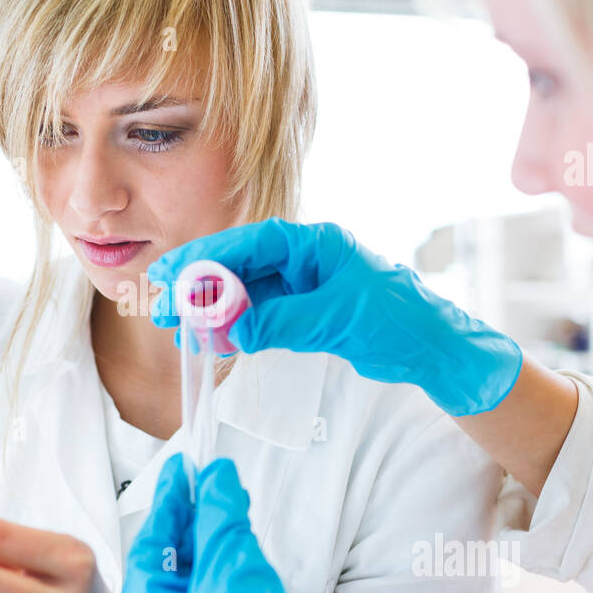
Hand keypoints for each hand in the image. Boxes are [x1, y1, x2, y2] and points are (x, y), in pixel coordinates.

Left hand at [117, 454, 395, 592]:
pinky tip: (239, 525)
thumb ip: (219, 517)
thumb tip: (215, 478)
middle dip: (192, 515)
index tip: (180, 472)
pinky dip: (228, 553)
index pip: (149, 549)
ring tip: (227, 493)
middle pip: (172, 557)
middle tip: (204, 476)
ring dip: (213, 530)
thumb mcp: (230, 567)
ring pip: (198, 569)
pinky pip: (219, 584)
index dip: (167, 505)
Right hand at [149, 218, 522, 415]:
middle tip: (159, 303)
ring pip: (244, 294)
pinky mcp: (304, 313)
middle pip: (238, 266)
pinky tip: (212, 340)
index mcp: (313, 243)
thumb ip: (282, 321)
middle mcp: (303, 259)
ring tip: (175, 328)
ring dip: (211, 310)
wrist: (433, 349)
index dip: (204, 257)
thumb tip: (231, 329)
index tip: (170, 273)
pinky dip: (234, 328)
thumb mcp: (338, 317)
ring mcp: (302, 287)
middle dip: (197, 285)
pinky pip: (259, 316)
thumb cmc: (398, 319)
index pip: (247, 243)